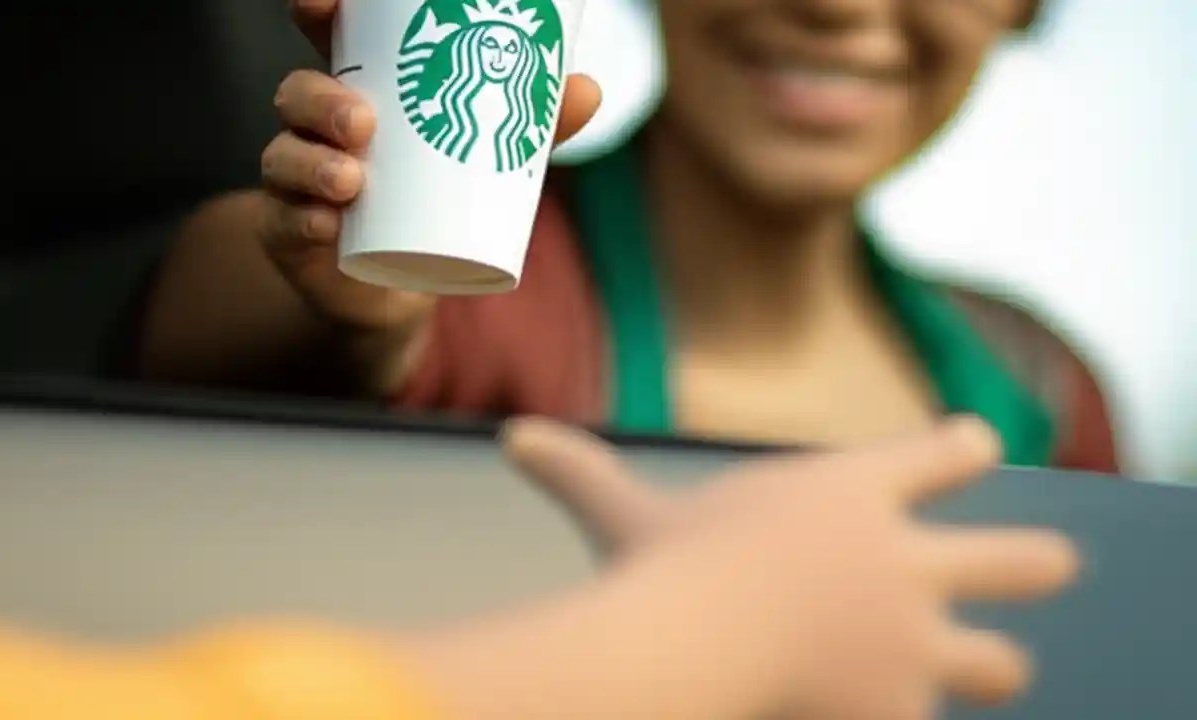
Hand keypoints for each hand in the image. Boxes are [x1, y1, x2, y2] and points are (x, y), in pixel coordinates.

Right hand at [257, 0, 601, 335]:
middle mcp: (316, 129)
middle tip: (363, 122)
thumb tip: (587, 89)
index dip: (315, 11)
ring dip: (311, 164)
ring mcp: (296, 182)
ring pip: (283, 156)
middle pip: (296, 92)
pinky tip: (326, 223)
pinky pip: (282, 222)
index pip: (324, 35)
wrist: (402, 285)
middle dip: (321, 99)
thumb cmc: (439, 201)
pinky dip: (302, 220)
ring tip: (351, 181)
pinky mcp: (288, 234)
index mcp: (359, 89)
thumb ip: (533, 126)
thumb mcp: (488, 158)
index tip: (325, 2)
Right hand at [503, 418, 1079, 718]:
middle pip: (1026, 559)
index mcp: (858, 492)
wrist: (704, 636)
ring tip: (980, 672)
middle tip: (1047, 566)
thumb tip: (511, 436)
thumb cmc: (663, 563)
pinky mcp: (905, 710)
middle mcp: (911, 562)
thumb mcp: (630, 512)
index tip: (975, 446)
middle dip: (1034, 565)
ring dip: (987, 668)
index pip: (948, 452)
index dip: (964, 449)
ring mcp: (918, 641)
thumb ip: (581, 474)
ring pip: (1000, 664)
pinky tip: (874, 715)